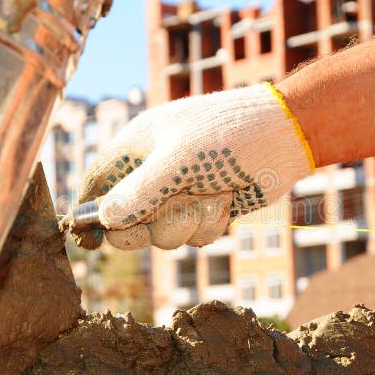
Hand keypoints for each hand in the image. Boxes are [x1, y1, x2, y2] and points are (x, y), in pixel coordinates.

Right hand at [68, 83, 314, 249]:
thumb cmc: (229, 135)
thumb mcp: (178, 161)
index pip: (98, 181)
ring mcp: (182, 192)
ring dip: (188, 221)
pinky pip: (194, 235)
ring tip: (212, 194)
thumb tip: (104, 218)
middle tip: (165, 216)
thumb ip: (139, 191)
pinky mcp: (206, 208)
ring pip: (163, 233)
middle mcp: (156, 171)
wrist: (286, 137)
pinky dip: (210, 223)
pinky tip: (227, 199)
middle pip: (127, 219)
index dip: (89, 209)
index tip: (87, 239)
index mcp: (138, 148)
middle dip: (147, 224)